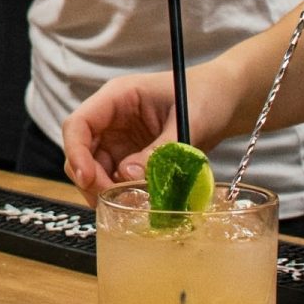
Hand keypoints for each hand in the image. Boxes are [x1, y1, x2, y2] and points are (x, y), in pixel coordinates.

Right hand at [61, 61, 242, 204]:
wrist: (227, 101)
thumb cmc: (208, 97)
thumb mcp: (188, 122)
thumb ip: (159, 151)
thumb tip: (128, 177)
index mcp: (117, 97)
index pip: (78, 124)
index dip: (76, 152)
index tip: (88, 180)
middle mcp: (112, 119)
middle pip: (82, 151)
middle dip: (91, 179)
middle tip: (114, 203)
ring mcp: (121, 139)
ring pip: (96, 169)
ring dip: (107, 190)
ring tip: (132, 206)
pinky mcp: (133, 157)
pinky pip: (118, 179)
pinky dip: (124, 193)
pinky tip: (143, 202)